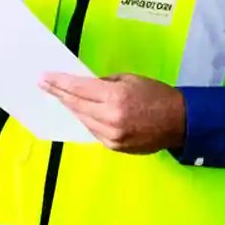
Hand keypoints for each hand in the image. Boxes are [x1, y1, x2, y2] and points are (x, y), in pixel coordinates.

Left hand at [40, 73, 185, 153]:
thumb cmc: (157, 95)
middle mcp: (110, 118)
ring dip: (71, 107)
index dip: (59, 83)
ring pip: (81, 119)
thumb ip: (104, 84)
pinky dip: (86, 120)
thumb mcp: (130, 80)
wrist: (181, 122)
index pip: (78, 89)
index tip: (44, 77)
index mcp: (115, 97)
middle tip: (43, 85)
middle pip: (75, 105)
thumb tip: (82, 87)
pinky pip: (92, 130)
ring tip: (60, 96)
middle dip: (58, 93)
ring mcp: (111, 135)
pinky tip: (81, 112)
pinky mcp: (113, 146)